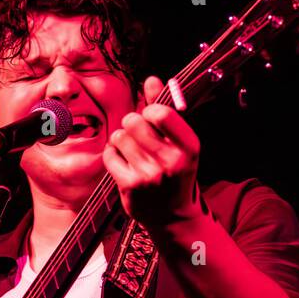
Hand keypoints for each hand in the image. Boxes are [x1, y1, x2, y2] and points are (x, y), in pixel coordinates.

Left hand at [103, 75, 202, 230]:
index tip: (152, 119)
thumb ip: (165, 110)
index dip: (150, 111)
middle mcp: (171, 161)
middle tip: (138, 135)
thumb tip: (151, 79)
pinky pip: (110, 155)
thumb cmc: (175, 174)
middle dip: (132, 123)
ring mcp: (150, 176)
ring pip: (119, 136)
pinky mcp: (130, 187)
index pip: (161, 113)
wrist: (173, 218)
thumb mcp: (179, 143)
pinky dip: (112, 156)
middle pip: (134, 121)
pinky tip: (123, 164)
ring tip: (131, 151)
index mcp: (189, 147)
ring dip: (121, 140)